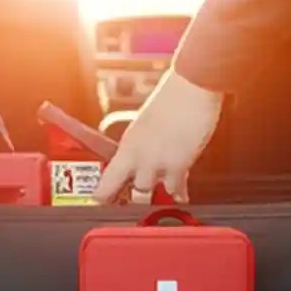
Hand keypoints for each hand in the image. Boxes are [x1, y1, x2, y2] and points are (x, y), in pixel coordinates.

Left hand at [94, 70, 222, 202]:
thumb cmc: (171, 99)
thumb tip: (141, 157)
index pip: (107, 180)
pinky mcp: (179, 166)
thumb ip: (141, 144)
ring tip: (162, 190)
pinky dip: (179, 194)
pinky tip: (180, 196)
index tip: (100, 202)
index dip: (102, 195)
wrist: (191, 88)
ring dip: (157, 193)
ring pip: (152, 194)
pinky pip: (176, 190)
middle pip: (130, 193)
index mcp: (127, 145)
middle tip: (135, 197)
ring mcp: (158, 164)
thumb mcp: (145, 123)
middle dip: (134, 196)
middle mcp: (139, 158)